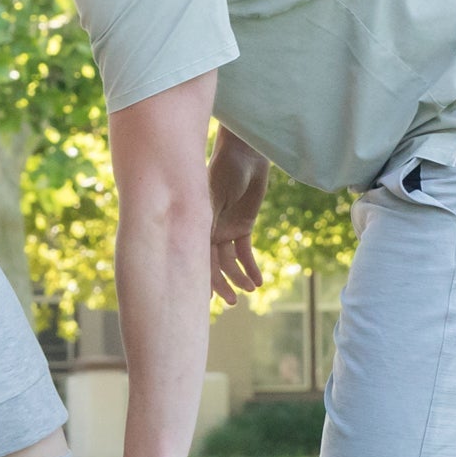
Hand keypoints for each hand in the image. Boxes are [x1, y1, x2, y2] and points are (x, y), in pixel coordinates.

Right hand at [208, 135, 267, 305]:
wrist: (245, 154)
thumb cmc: (225, 170)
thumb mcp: (215, 196)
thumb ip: (210, 221)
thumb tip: (202, 252)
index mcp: (197, 225)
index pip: (197, 257)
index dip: (202, 278)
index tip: (206, 299)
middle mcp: (208, 230)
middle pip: (213, 264)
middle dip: (223, 283)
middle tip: (233, 302)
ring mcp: (225, 228)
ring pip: (230, 261)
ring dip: (239, 276)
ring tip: (251, 289)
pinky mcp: (243, 225)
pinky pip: (245, 251)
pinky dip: (251, 266)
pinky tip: (258, 281)